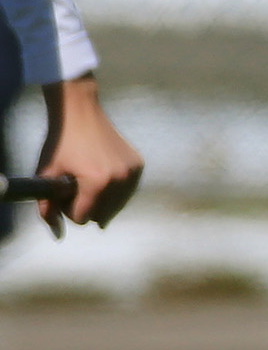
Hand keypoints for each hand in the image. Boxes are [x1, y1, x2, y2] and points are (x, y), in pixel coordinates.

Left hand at [36, 75, 142, 234]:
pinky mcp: (139, 165)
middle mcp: (120, 179)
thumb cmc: (60, 143)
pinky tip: (104, 175)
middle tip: (77, 185)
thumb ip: (47, 209)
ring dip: (103, 200)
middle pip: (102, 215)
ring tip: (90, 179)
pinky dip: (116, 190)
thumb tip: (58, 235)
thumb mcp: (46, 176)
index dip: (70, 207)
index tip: (65, 192)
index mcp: (97, 183)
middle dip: (88, 206)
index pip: (83, 218)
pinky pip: (127, 191)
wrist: (80, 113)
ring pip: (117, 205)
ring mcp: (132, 172)